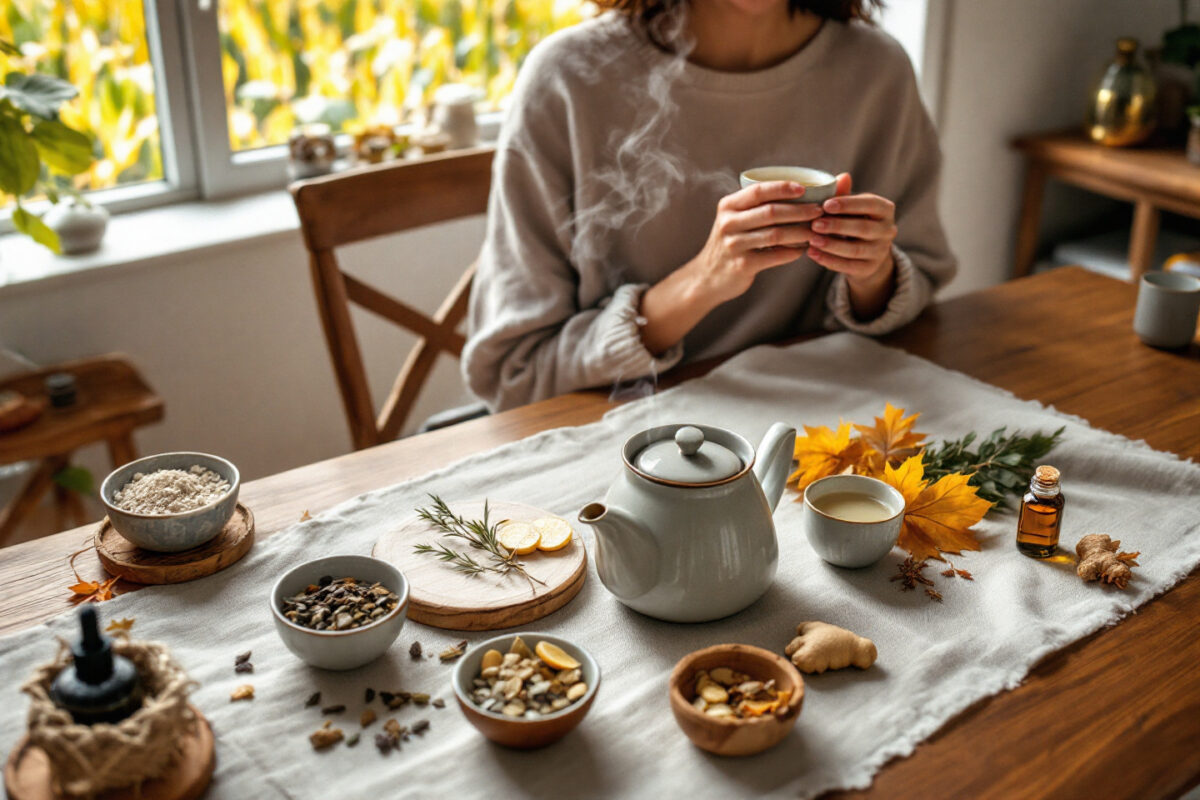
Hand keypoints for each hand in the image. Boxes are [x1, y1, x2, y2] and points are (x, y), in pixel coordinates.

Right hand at [686, 180, 825, 304]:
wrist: (708, 277)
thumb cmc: (731, 242)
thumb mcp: (735, 219)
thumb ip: (758, 205)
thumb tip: (800, 190)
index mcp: (728, 206)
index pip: (758, 190)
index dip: (783, 187)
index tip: (804, 188)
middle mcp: (728, 223)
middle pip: (771, 212)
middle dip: (800, 210)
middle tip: (819, 210)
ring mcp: (734, 245)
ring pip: (776, 234)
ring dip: (801, 231)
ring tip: (816, 230)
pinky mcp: (742, 265)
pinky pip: (775, 255)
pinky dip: (793, 252)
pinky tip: (802, 249)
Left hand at [808, 174, 897, 318]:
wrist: (865, 253)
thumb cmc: (854, 220)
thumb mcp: (852, 207)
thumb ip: (845, 194)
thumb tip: (843, 176)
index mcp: (885, 210)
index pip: (870, 204)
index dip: (848, 204)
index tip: (826, 204)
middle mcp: (887, 231)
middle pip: (863, 228)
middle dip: (837, 226)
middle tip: (815, 224)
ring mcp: (880, 251)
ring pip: (855, 250)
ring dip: (831, 245)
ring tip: (811, 240)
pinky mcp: (868, 268)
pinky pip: (848, 266)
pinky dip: (829, 260)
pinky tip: (812, 254)